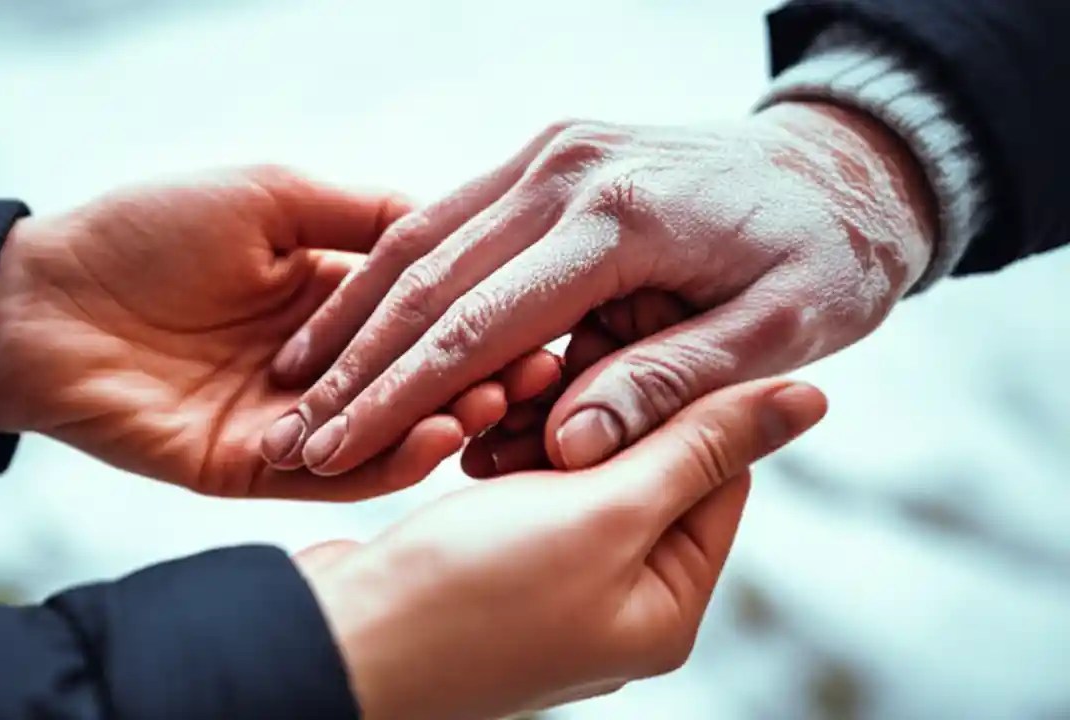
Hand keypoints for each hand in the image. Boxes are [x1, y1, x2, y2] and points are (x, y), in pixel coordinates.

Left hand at [0, 167, 560, 497]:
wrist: (41, 298)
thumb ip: (361, 216)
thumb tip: (453, 224)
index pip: (425, 316)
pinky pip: (330, 478)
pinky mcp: (251, 471)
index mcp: (328, 296)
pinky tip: (432, 438)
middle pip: (417, 381)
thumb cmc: (148, 231)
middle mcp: (320, 366)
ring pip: (385, 435)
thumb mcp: (272, 195)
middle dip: (482, 376)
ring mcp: (290, 423)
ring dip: (446, 420)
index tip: (545, 309)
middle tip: (540, 371)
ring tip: (498, 402)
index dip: (483, 313)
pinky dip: (384, 462)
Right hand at [261, 102, 932, 474]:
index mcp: (619, 219)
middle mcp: (567, 172)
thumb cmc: (820, 260)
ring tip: (297, 384)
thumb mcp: (774, 333)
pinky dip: (391, 277)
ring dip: (354, 316)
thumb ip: (667, 386)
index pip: (484, 324)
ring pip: (421, 240)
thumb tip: (567, 445)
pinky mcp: (543, 159)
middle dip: (357, 365)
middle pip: (433, 280)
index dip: (405, 396)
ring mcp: (549, 155)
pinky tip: (351, 321)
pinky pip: (447, 217)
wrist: (839, 168)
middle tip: (295, 434)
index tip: (340, 452)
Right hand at [298, 379, 827, 719]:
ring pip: (573, 462)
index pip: (715, 471)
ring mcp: (549, 577)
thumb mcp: (604, 516)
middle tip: (568, 346)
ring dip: (545, 416)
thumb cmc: (468, 598)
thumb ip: (701, 448)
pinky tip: (477, 414)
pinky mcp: (489, 554)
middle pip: (641, 464)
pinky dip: (502, 442)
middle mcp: (615, 597)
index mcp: (666, 605)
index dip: (683, 390)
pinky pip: (518, 478)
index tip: (648, 318)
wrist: (330, 644)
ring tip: (511, 383)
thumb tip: (808, 400)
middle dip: (602, 402)